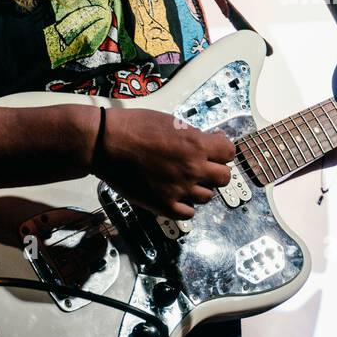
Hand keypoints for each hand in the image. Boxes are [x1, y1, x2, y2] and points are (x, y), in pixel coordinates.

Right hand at [94, 108, 234, 219]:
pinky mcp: (163, 204)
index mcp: (196, 144)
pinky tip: (177, 196)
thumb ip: (192, 136)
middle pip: (224, 177)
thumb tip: (205, 143)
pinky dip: (186, 206)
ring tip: (186, 181)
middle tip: (202, 167)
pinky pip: (188, 214)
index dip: (222, 151)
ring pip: (208, 197)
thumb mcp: (171, 122)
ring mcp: (179, 189)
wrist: (106, 143)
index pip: (229, 152)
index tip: (214, 150)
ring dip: (200, 189)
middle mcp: (193, 168)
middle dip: (215, 171)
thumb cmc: (134, 127)